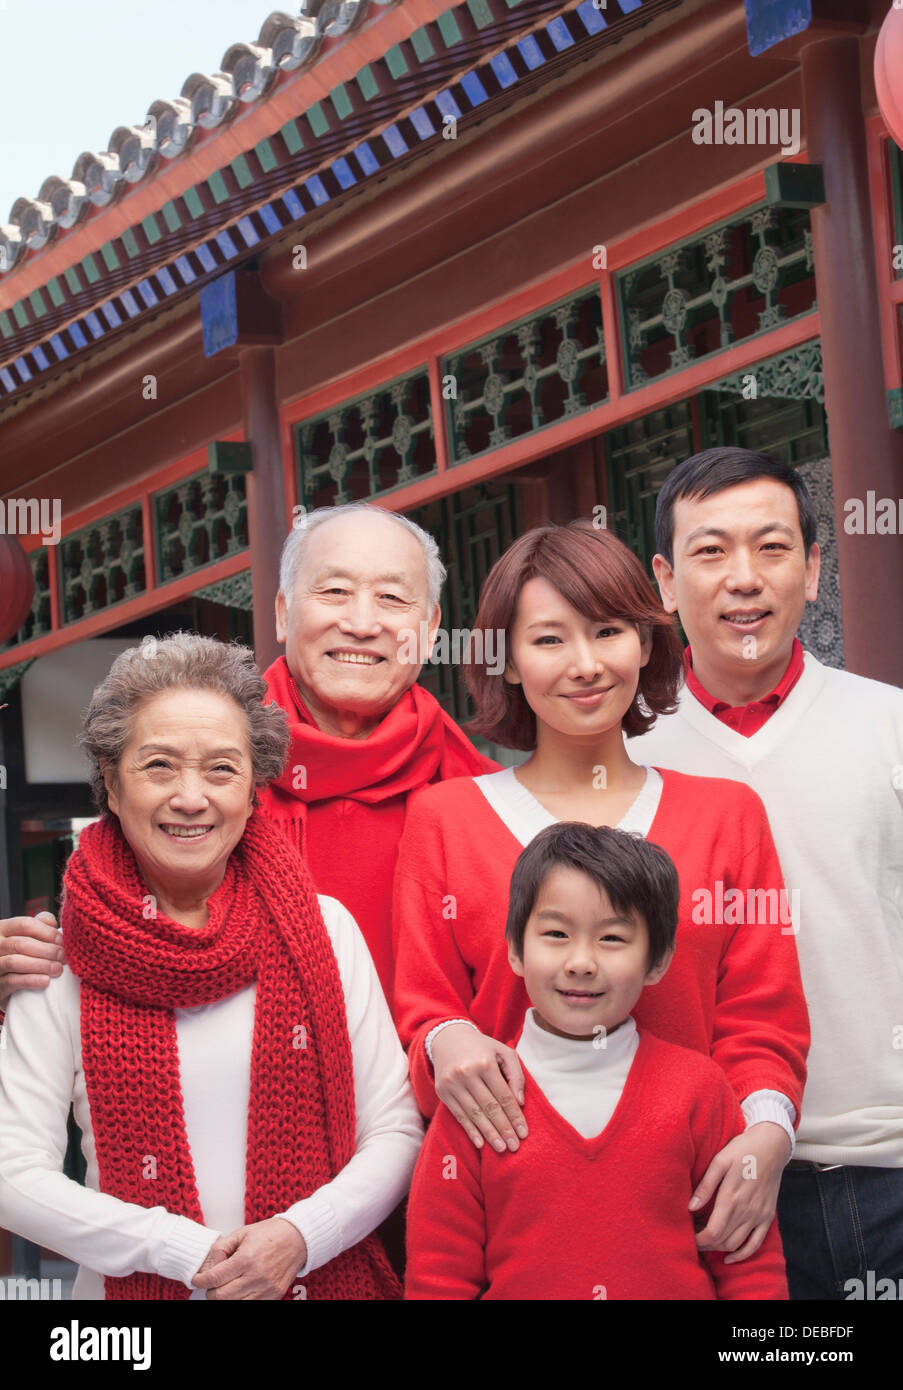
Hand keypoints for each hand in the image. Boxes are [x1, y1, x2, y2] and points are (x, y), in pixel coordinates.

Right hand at [0, 913, 63, 1004]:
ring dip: (41, 965)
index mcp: (2, 929)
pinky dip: (31, 980)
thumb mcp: (25, 936)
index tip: (61, 941)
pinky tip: (45, 981)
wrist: (4, 981)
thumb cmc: (18, 954)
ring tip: (57, 969)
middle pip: (21, 944)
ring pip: (15, 961)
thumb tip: (52, 922)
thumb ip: (38, 925)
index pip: (24, 924)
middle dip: (47, 950)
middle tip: (63, 957)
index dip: (46, 932)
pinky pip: (12, 981)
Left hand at [190, 1218, 307, 1299]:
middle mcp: (256, 1276)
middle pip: (221, 1296)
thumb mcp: (242, 1233)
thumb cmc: (269, 1233)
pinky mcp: (274, 1296)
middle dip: (211, 1292)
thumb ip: (221, 1248)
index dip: (201, 1281)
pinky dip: (240, 1300)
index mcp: (246, 1258)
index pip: (214, 1278)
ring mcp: (266, 1289)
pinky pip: (251, 1305)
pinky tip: (240, 1289)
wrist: (298, 1238)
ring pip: (234, 1304)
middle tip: (211, 1284)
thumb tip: (207, 1266)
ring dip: (225, 1297)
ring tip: (226, 1286)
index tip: (197, 1280)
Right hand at [431, 1023, 527, 1153]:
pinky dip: (470, 1130)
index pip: (504, 1096)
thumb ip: (516, 1075)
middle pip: (490, 1107)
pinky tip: (480, 1143)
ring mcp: (452, 1083)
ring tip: (501, 1148)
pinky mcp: (443, 1091)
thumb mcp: (504, 1052)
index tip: (523, 1133)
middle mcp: (467, 1073)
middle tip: (514, 1146)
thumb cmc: (482, 1048)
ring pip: (474, 1114)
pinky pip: (459, 1115)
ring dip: (489, 1134)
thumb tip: (520, 1102)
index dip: (515, 1116)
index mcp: (485, 1062)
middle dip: (504, 1129)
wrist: (449, 1038)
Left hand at [691, 1122, 790, 1262]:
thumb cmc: (742, 1149)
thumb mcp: (720, 1161)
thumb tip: (690, 1207)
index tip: (688, 1237)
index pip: (712, 1232)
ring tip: (707, 1241)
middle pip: (722, 1240)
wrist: (772, 1145)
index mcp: (731, 1197)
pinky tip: (730, 1258)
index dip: (698, 1240)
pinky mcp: (768, 1216)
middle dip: (705, 1244)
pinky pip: (756, 1243)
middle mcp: (746, 1211)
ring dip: (719, 1248)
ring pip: (736, 1244)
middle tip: (693, 1237)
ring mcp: (759, 1215)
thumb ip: (705, 1186)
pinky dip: (742, 1254)